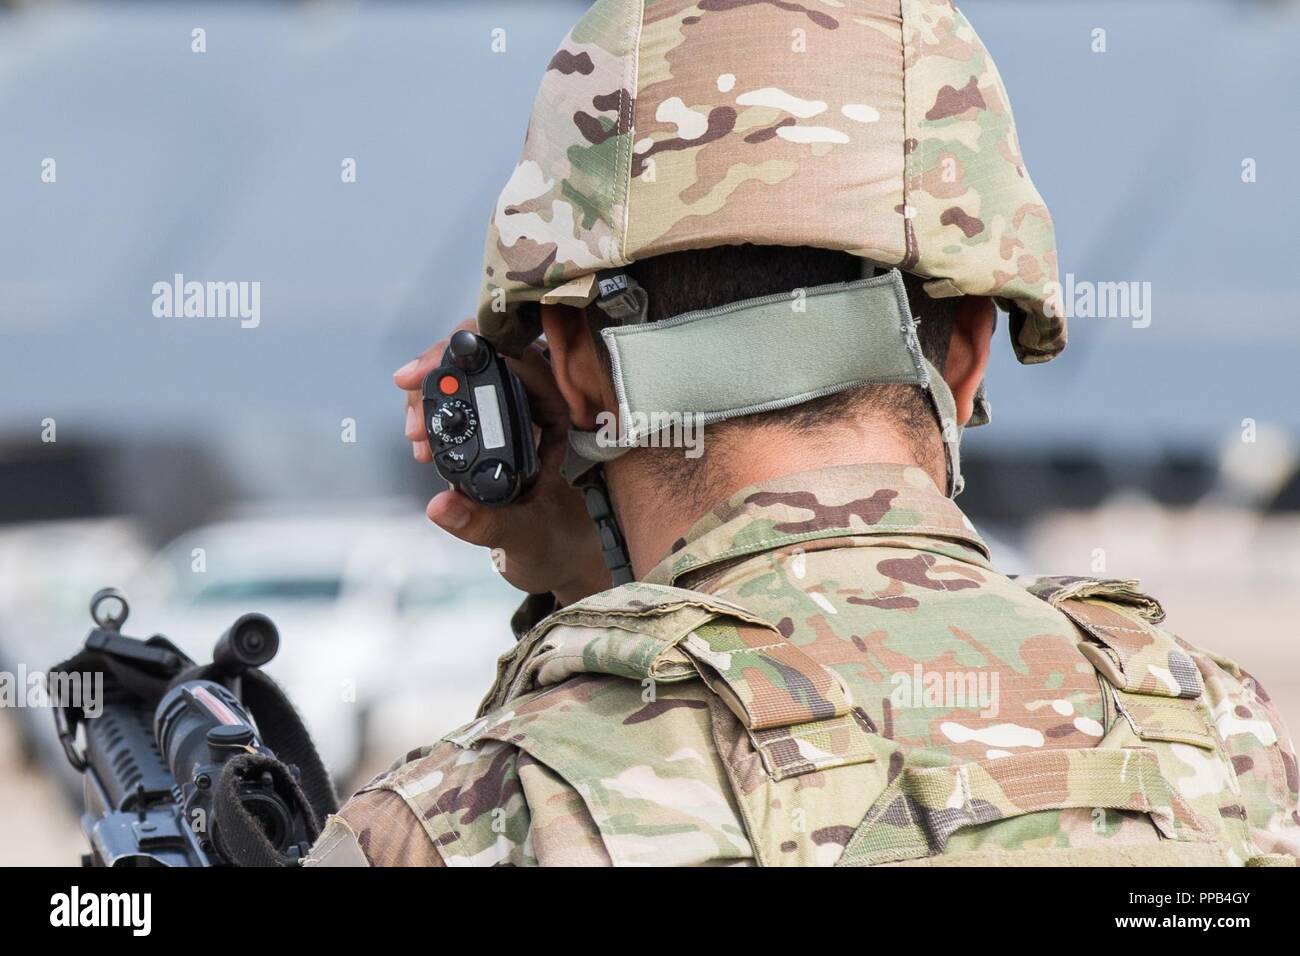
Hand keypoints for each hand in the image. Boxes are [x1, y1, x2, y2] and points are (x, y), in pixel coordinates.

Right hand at [394, 320, 610, 605]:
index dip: (478, 350)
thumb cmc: (557, 545)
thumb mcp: (523, 538)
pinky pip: (464, 398)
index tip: (433, 370)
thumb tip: (438, 504)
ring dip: (434, 391)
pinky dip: (437, 410)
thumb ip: (484, 523)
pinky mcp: (494, 426)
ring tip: (415, 435)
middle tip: (413, 411)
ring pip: (472, 373)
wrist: (558, 562)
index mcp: (562, 420)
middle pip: (490, 354)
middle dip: (443, 370)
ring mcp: (515, 414)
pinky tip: (421, 440)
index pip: (524, 357)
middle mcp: (540, 408)